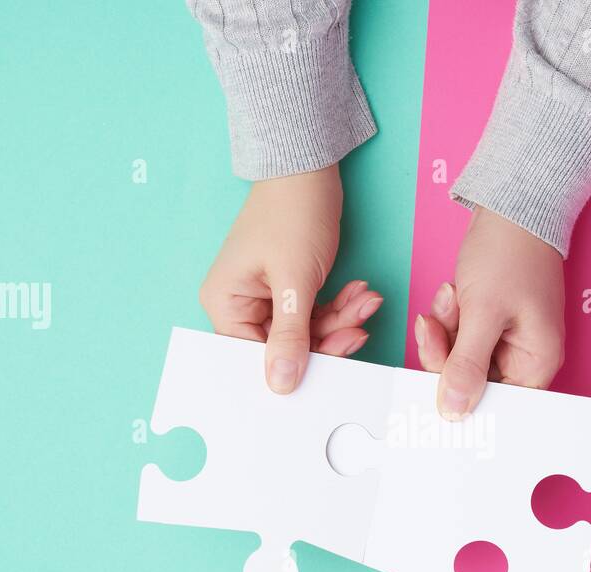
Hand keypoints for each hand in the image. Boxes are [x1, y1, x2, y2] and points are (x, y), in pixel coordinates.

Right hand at [197, 165, 382, 393]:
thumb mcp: (294, 280)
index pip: (251, 356)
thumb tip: (280, 384)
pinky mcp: (290, 288)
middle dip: (327, 337)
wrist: (308, 168)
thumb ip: (289, 336)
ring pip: (306, 331)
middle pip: (283, 346)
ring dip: (340, 320)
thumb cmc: (291, 213)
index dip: (288, 367)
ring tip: (365, 301)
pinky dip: (340, 306)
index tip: (325, 373)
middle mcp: (240, 303)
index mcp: (225, 302)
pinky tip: (360, 294)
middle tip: (359, 329)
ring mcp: (266, 296)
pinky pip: (315, 312)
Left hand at [415, 205, 564, 418]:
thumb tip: (454, 411)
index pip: (498, 406)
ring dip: (446, 332)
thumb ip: (467, 365)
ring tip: (451, 298)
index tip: (433, 394)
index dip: (465, 402)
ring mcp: (506, 341)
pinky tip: (452, 294)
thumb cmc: (510, 255)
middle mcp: (524, 358)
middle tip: (434, 328)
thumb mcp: (484, 313)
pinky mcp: (489, 324)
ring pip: (460, 360)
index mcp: (535, 364)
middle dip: (447, 355)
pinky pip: (459, 338)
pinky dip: (449, 319)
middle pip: (473, 384)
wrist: (510, 208)